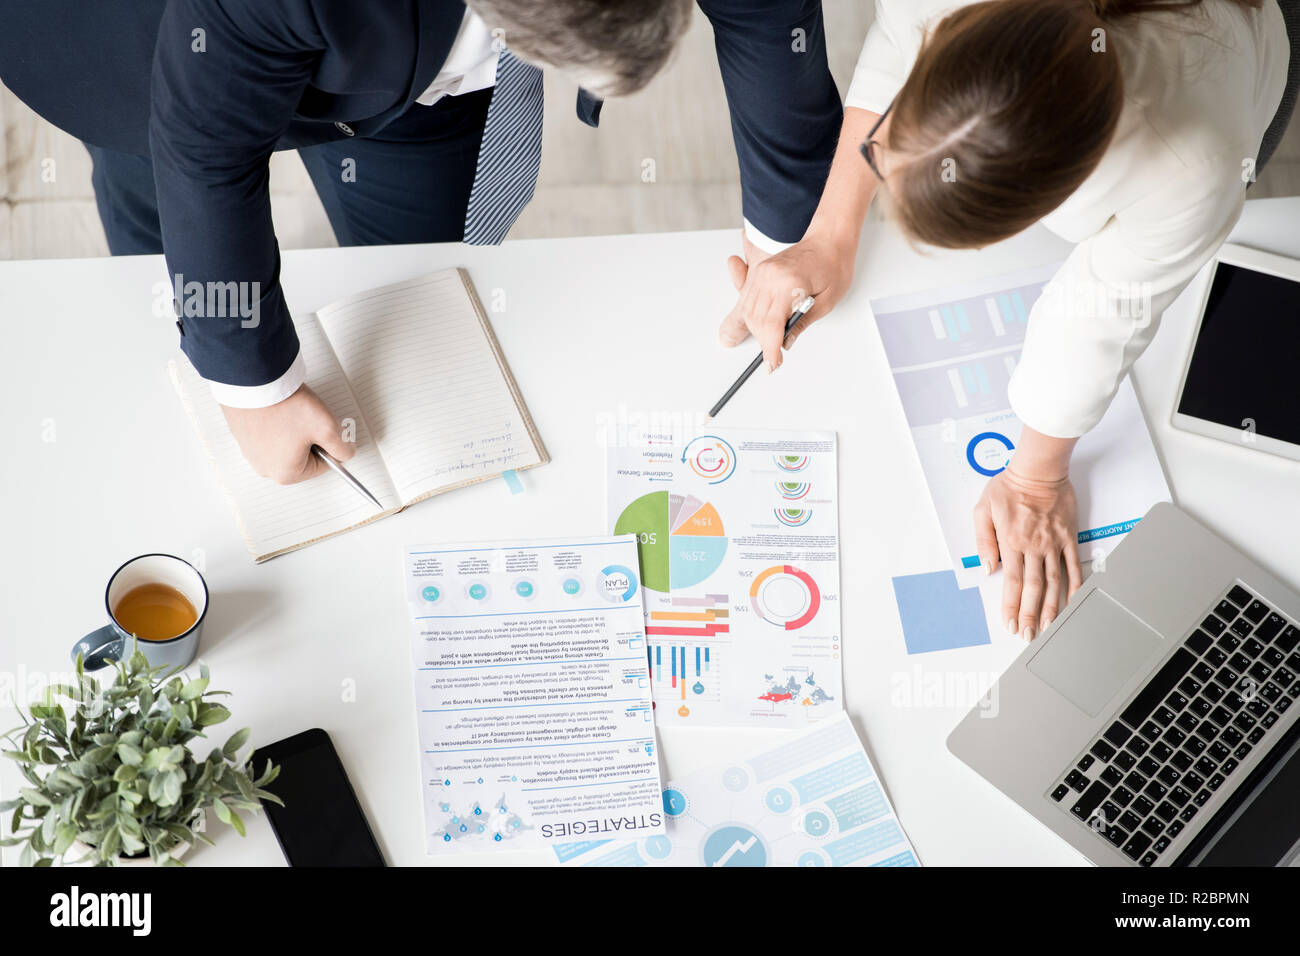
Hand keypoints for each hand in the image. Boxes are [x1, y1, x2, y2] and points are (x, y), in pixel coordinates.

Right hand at [221, 385, 355, 484]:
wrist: (254, 382)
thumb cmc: (285, 407)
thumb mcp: (327, 428)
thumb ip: (342, 446)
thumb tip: (345, 452)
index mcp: (286, 473)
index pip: (323, 464)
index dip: (330, 443)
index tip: (327, 429)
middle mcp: (265, 467)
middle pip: (303, 455)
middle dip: (310, 437)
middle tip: (308, 418)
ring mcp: (250, 452)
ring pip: (286, 443)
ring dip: (295, 429)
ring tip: (292, 412)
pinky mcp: (242, 435)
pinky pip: (268, 434)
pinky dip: (277, 423)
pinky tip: (279, 409)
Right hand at [717, 230, 854, 371]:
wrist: (829, 239)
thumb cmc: (833, 264)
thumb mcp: (827, 301)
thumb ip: (802, 322)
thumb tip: (786, 342)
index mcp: (789, 283)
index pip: (771, 325)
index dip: (770, 349)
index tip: (772, 363)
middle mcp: (770, 276)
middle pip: (755, 320)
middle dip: (763, 341)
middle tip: (775, 354)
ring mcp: (762, 273)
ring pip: (746, 311)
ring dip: (754, 330)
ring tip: (768, 341)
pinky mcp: (759, 272)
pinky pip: (746, 299)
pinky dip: (749, 316)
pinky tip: (751, 326)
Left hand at [974, 465, 1082, 640]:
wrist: (1039, 470)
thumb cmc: (1009, 487)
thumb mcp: (983, 510)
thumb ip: (984, 541)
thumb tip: (988, 567)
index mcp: (1011, 542)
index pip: (1011, 582)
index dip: (1010, 606)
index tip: (1010, 623)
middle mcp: (1033, 547)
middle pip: (1032, 588)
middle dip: (1030, 614)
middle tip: (1028, 634)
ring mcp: (1053, 543)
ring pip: (1053, 582)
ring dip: (1051, 606)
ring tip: (1048, 627)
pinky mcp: (1069, 537)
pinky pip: (1073, 565)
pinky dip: (1074, 585)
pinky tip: (1073, 601)